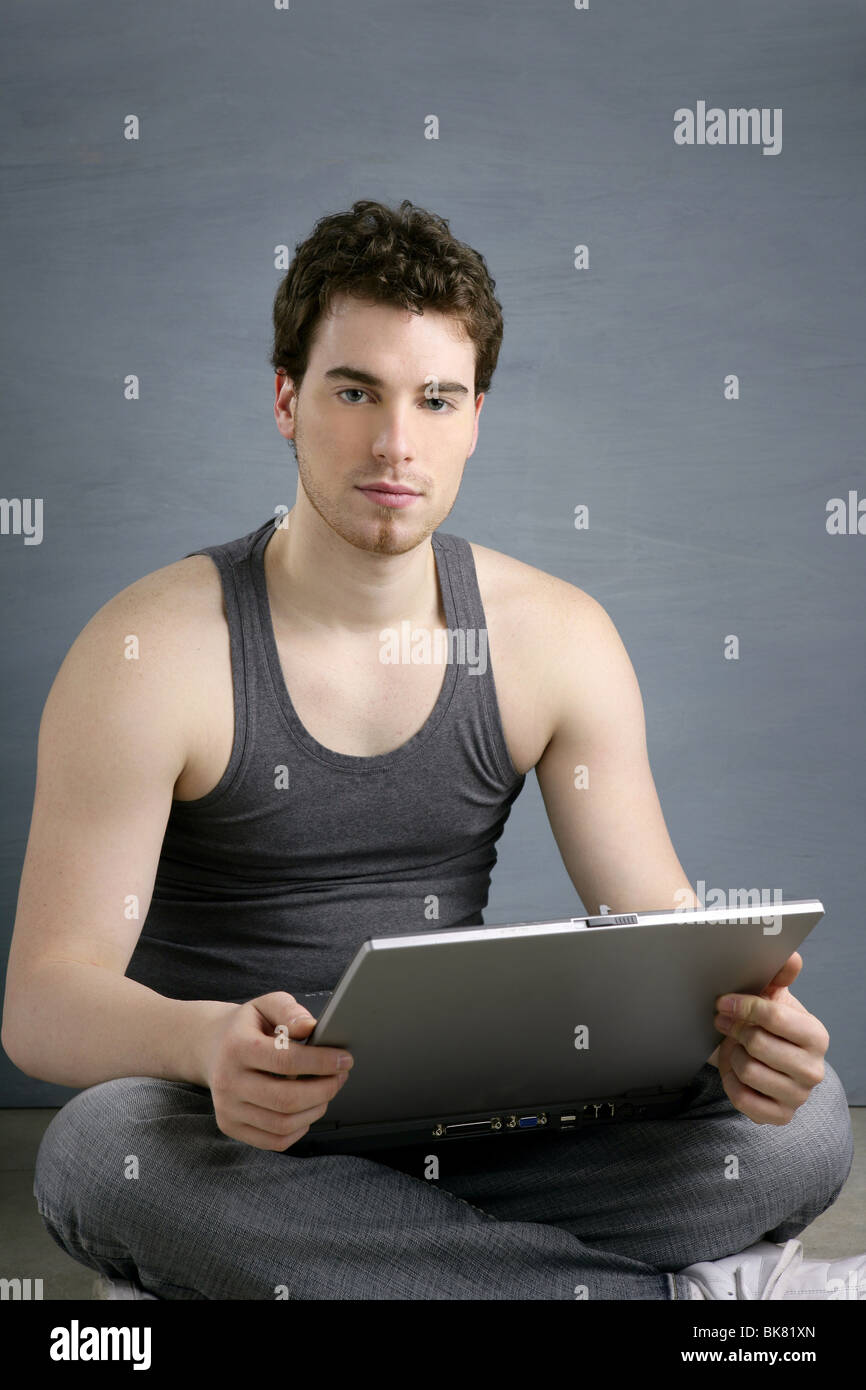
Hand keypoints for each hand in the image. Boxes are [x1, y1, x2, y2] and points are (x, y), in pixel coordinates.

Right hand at [201, 992, 353, 1150]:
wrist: (213, 1046)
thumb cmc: (248, 1026)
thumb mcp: (266, 1005)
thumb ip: (289, 1010)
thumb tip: (309, 1027)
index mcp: (237, 1047)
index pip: (286, 1060)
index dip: (321, 1062)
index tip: (345, 1059)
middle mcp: (227, 1081)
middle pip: (286, 1099)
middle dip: (324, 1089)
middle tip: (340, 1076)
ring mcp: (227, 1108)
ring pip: (282, 1124)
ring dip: (316, 1110)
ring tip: (326, 1091)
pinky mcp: (230, 1127)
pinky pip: (274, 1141)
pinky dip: (300, 1129)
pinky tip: (308, 1109)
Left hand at [708, 952, 828, 1124]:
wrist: (763, 1058)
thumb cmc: (769, 1025)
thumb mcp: (773, 996)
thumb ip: (780, 974)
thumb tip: (791, 957)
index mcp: (815, 1035)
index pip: (773, 1016)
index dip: (742, 1007)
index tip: (723, 1002)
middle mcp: (813, 1069)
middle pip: (757, 1044)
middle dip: (735, 1031)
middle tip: (726, 1024)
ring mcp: (798, 1096)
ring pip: (748, 1072)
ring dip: (733, 1057)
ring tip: (736, 1048)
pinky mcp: (780, 1116)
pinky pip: (743, 1100)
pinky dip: (731, 1083)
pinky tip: (735, 1072)